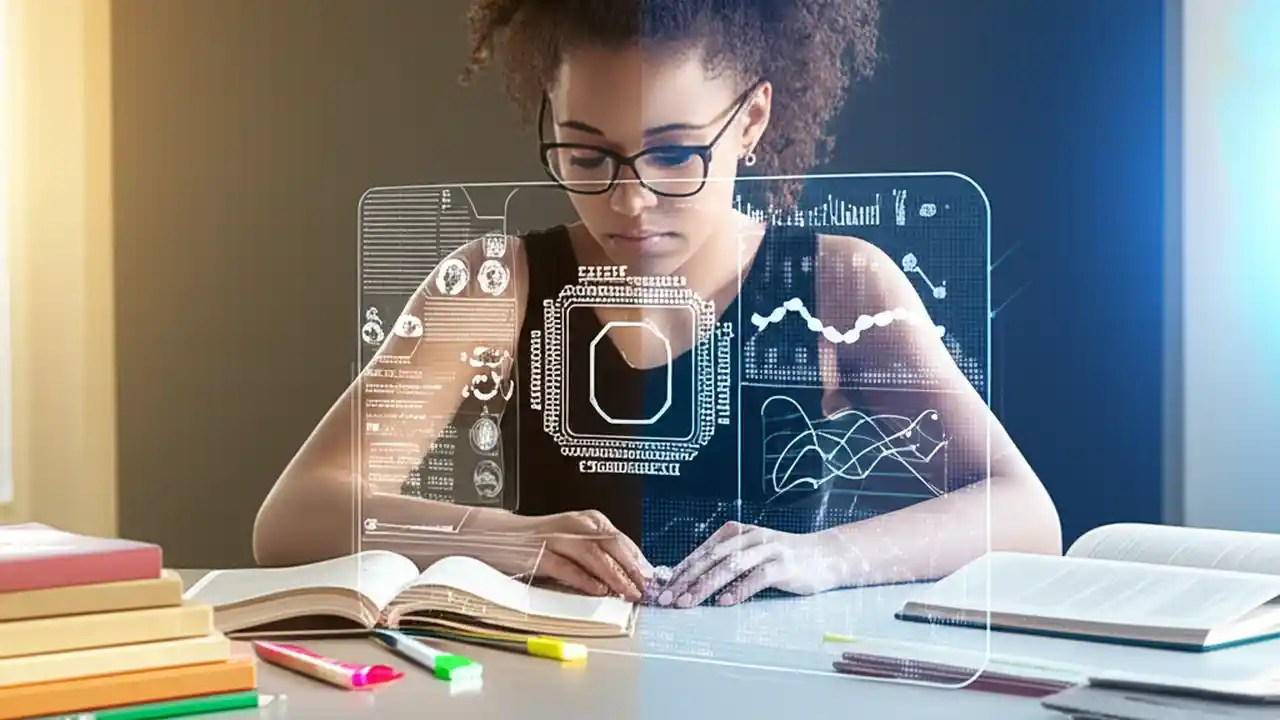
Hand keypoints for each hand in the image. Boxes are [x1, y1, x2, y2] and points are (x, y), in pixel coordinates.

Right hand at [518, 509, 652, 601]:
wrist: (495, 536)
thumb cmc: (538, 541)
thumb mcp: (572, 540)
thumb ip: (597, 553)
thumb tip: (627, 574)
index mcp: (586, 520)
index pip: (620, 539)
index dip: (637, 559)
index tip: (651, 577)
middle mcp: (574, 525)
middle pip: (611, 543)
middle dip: (631, 568)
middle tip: (644, 587)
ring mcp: (556, 539)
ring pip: (593, 554)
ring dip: (614, 575)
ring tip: (627, 592)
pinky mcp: (539, 555)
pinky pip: (566, 567)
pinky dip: (584, 579)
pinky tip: (597, 591)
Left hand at [657, 521, 844, 607]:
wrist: (825, 555)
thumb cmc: (780, 559)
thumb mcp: (749, 554)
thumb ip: (723, 563)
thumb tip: (686, 582)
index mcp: (735, 532)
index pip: (701, 552)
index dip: (679, 571)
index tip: (661, 590)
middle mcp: (749, 536)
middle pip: (711, 557)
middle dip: (685, 579)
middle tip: (667, 598)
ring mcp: (767, 549)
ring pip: (730, 566)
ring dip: (705, 585)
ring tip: (688, 602)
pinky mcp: (784, 566)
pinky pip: (757, 578)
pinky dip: (739, 590)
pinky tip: (724, 602)